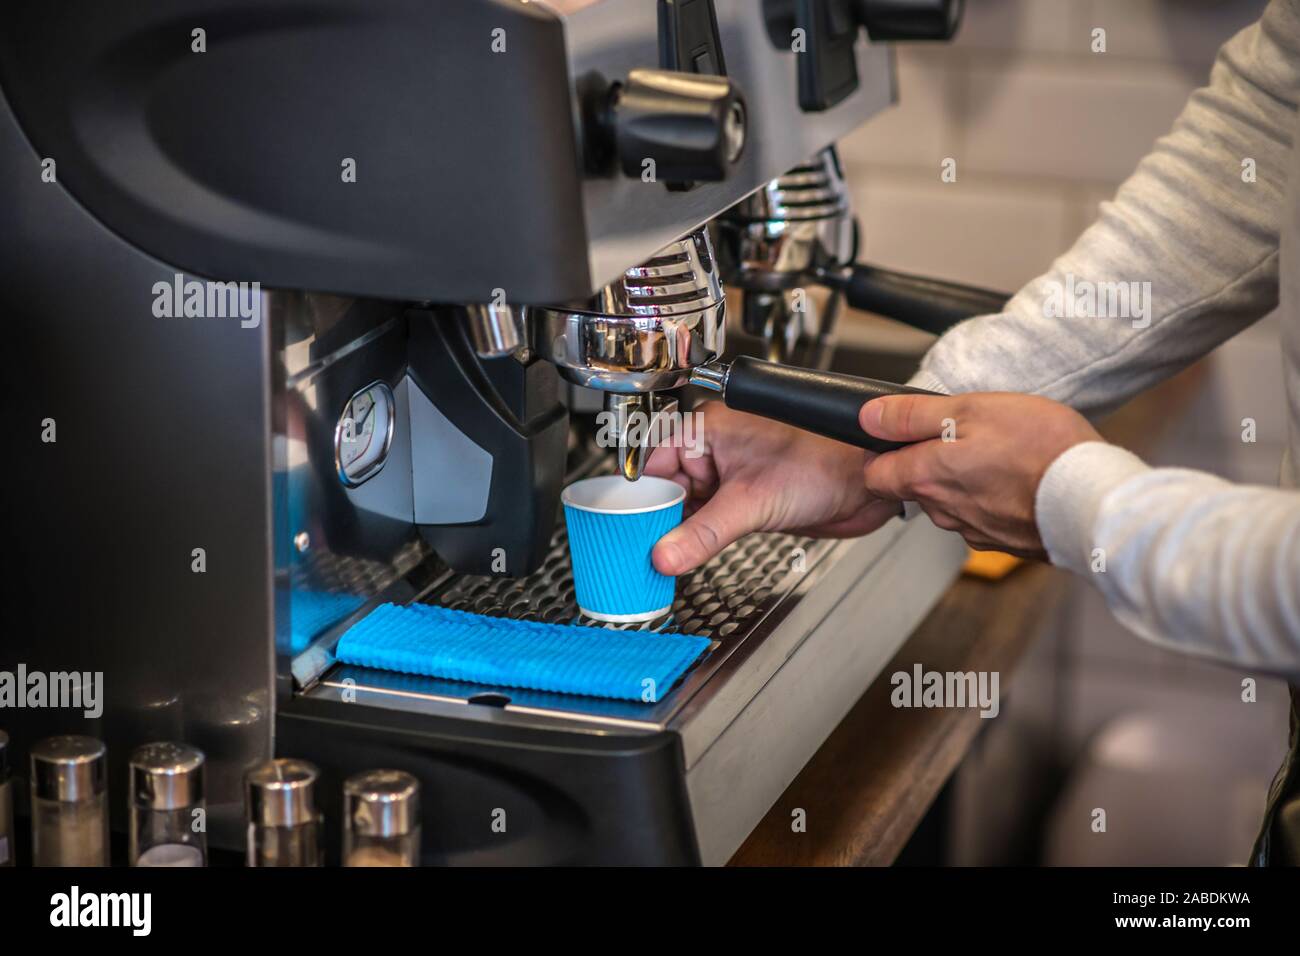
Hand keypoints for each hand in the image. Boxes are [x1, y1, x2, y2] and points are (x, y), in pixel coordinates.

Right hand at [647, 402, 900, 574]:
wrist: (871, 482)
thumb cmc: (827, 462)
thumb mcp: (752, 503)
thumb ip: (703, 534)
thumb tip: (664, 555)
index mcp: (710, 429)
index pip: (655, 464)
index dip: (641, 498)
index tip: (631, 530)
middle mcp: (718, 448)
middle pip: (668, 488)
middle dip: (659, 520)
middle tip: (645, 551)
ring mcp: (733, 474)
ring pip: (689, 507)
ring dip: (680, 531)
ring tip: (666, 556)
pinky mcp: (748, 499)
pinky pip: (711, 520)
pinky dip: (701, 538)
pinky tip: (691, 554)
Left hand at [860, 392, 1102, 558]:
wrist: (1094, 498)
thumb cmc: (1040, 449)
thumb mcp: (970, 410)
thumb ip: (914, 415)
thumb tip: (869, 417)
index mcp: (927, 477)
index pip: (875, 476)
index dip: (883, 453)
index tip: (903, 436)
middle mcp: (944, 512)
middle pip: (915, 488)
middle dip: (929, 463)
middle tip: (966, 437)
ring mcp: (974, 531)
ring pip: (951, 503)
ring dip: (965, 481)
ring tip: (1000, 456)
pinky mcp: (1005, 542)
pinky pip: (985, 517)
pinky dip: (995, 499)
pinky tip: (1020, 480)